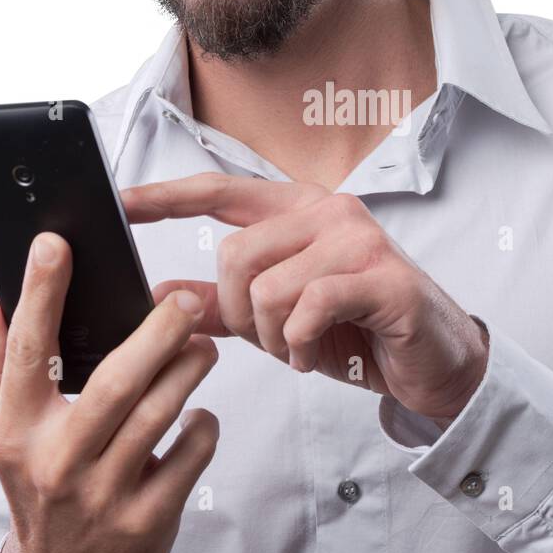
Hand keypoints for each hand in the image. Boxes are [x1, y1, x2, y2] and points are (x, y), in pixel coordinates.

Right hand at [0, 231, 218, 552]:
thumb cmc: (38, 486)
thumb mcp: (7, 432)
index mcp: (16, 431)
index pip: (27, 351)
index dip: (40, 293)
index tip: (54, 243)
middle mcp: (56, 462)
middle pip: (115, 382)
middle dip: (156, 333)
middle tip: (184, 300)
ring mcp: (103, 496)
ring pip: (159, 414)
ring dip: (188, 371)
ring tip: (202, 346)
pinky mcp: (147, 521)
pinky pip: (190, 455)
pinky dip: (202, 426)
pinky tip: (198, 412)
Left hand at [120, 174, 489, 424]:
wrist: (433, 362)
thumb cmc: (357, 330)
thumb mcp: (277, 317)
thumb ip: (220, 304)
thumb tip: (159, 297)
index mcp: (297, 209)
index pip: (218, 190)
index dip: (165, 197)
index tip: (119, 204)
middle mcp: (327, 211)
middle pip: (234, 254)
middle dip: (237, 313)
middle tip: (267, 340)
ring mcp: (358, 239)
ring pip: (267, 284)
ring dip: (271, 336)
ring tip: (296, 348)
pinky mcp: (382, 276)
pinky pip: (308, 305)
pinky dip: (299, 342)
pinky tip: (313, 354)